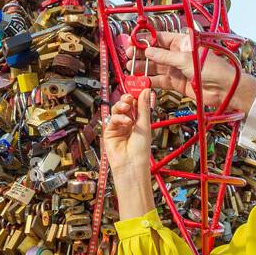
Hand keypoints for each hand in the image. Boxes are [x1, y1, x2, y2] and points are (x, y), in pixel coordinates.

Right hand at [103, 88, 154, 216]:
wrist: (131, 166)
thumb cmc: (141, 151)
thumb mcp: (144, 125)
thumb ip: (143, 108)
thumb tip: (146, 90)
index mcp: (138, 122)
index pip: (135, 105)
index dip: (135, 96)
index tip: (138, 88)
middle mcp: (128, 124)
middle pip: (125, 105)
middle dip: (127, 99)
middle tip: (130, 97)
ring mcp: (118, 128)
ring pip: (116, 110)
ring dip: (121, 107)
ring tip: (127, 109)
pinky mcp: (109, 132)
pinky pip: (111, 119)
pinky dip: (118, 118)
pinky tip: (125, 122)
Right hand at [127, 31, 255, 112]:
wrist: (224, 90)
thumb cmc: (211, 69)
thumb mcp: (186, 60)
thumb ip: (165, 57)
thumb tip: (148, 51)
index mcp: (182, 43)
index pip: (160, 38)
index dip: (145, 40)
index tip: (132, 42)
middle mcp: (177, 55)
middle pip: (155, 53)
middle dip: (141, 55)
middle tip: (127, 56)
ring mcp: (176, 69)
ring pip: (155, 67)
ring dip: (142, 68)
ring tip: (129, 68)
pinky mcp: (176, 83)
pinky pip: (160, 81)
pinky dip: (149, 81)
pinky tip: (139, 81)